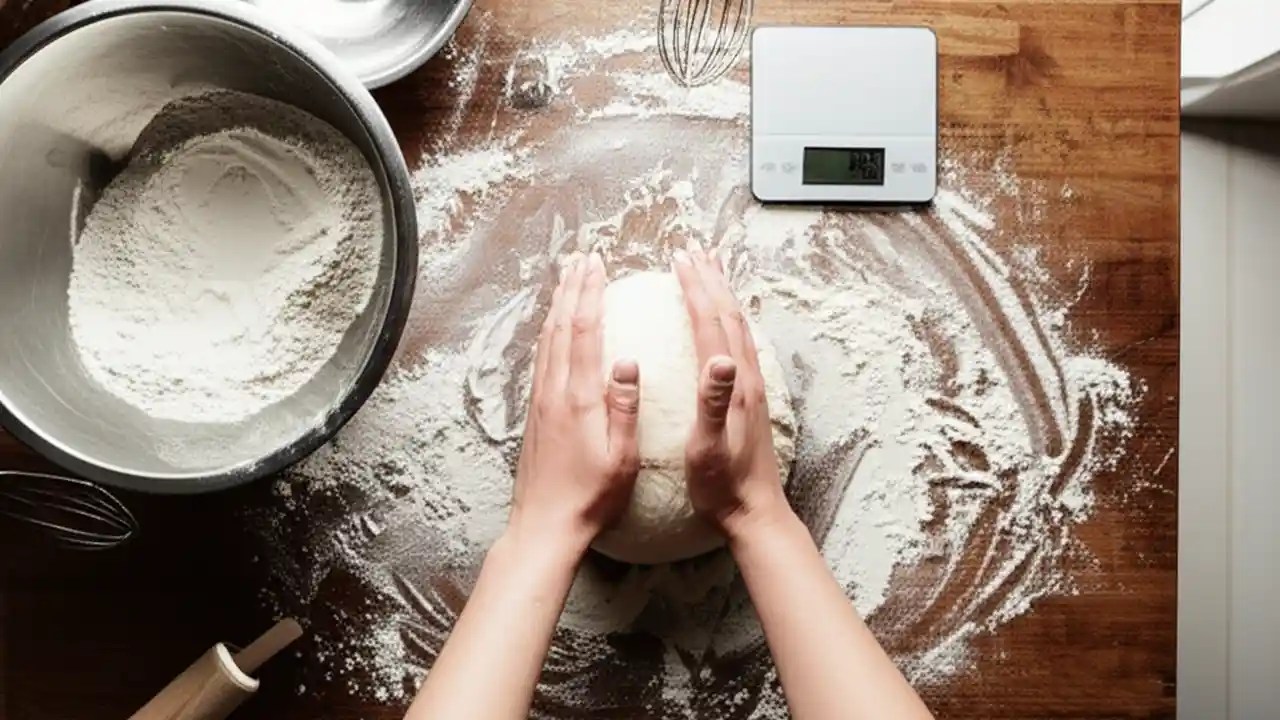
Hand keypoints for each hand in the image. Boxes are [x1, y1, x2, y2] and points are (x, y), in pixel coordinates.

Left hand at [511, 252, 641, 551]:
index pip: (583, 333)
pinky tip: (556, 326)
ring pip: (547, 339)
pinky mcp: (536, 413)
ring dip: (558, 304)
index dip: (590, 295)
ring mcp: (541, 401)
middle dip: (573, 288)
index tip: (598, 266)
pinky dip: (550, 331)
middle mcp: (555, 393)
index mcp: (578, 400)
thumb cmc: (590, 498)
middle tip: (583, 258)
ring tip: (569, 279)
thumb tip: (629, 362)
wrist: (545, 525)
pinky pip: (542, 358)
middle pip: (560, 326)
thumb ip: (625, 408)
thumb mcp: (620, 458)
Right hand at [672, 242, 789, 540]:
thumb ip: (714, 402)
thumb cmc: (722, 487)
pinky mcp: (749, 399)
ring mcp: (750, 387)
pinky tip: (720, 320)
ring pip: (736, 326)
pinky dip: (726, 319)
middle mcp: (746, 379)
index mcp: (732, 386)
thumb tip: (721, 358)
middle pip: (728, 314)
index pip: (712, 323)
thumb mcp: (709, 448)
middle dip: (709, 278)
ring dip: (721, 293)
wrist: (753, 513)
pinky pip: (737, 343)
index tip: (678, 259)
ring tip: (708, 268)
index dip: (695, 288)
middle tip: (691, 249)